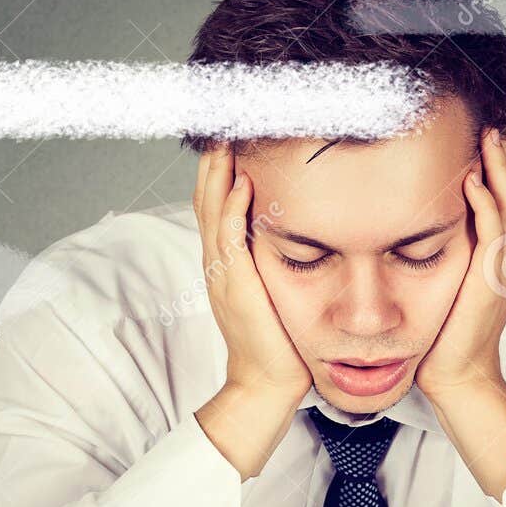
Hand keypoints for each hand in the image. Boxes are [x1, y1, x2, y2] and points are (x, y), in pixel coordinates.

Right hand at [193, 144, 311, 401]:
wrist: (266, 385)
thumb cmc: (279, 342)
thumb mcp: (274, 290)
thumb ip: (275, 261)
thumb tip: (298, 232)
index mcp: (225, 261)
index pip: (216, 203)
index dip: (220, 168)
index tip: (231, 135)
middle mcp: (218, 263)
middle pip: (206, 197)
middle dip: (214, 159)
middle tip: (224, 121)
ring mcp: (223, 274)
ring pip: (212, 211)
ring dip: (219, 172)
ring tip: (227, 137)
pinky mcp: (236, 288)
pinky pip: (229, 241)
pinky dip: (233, 210)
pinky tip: (244, 184)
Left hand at [414, 126, 505, 399]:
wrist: (457, 377)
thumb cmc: (443, 336)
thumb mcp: (444, 284)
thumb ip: (440, 254)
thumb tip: (413, 227)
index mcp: (496, 255)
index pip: (505, 199)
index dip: (499, 167)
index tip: (483, 136)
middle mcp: (505, 256)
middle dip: (505, 156)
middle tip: (491, 124)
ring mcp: (502, 267)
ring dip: (500, 168)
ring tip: (488, 137)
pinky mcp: (490, 280)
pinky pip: (494, 233)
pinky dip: (486, 203)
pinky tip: (472, 180)